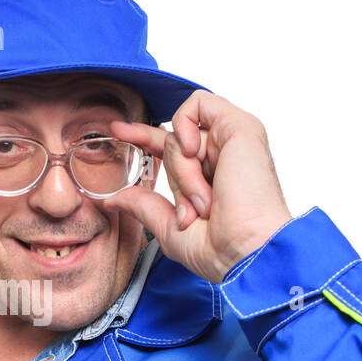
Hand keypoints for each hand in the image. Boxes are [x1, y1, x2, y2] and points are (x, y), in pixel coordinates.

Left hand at [105, 91, 291, 282]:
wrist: (246, 254)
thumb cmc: (221, 250)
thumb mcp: (170, 228)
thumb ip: (143, 206)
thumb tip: (114, 197)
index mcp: (210, 176)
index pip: (171, 147)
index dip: (143, 137)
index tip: (118, 131)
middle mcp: (222, 155)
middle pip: (171, 141)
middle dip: (171, 177)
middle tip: (189, 210)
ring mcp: (232, 140)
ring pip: (179, 134)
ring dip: (182, 171)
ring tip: (205, 200)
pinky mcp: (240, 126)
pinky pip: (196, 107)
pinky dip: (184, 126)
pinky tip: (193, 152)